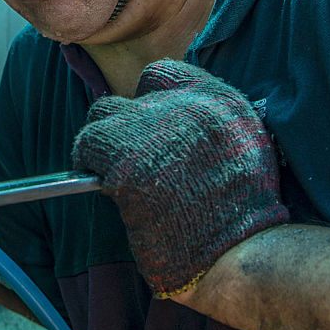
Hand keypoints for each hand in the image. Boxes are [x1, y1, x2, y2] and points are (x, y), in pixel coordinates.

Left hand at [72, 59, 287, 297]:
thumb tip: (163, 118)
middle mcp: (185, 106)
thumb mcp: (242, 147)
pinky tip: (104, 184)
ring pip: (101, 115)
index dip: (150, 101)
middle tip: (130, 159)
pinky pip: (87, 147)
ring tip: (113, 171)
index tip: (149, 128)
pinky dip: (88, 163)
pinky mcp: (126, 165)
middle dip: (124, 126)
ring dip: (102, 143)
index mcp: (218, 100)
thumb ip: (204, 122)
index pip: (162, 75)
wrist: (241, 255)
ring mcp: (154, 132)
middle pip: (129, 98)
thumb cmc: (241, 214)